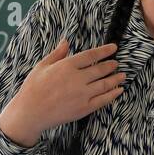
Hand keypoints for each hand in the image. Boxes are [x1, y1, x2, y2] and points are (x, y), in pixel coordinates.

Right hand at [0, 39, 125, 146]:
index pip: (91, 55)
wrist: (30, 113)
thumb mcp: (41, 67)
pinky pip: (103, 100)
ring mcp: (82, 94)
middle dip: (111, 65)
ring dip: (116, 79)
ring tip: (122, 76)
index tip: (113, 48)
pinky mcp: (84, 108)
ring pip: (105, 84)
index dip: (104, 51)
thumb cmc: (33, 88)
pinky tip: (119, 90)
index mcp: (66, 66)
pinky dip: (113, 94)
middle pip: (100, 69)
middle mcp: (77, 79)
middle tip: (116, 63)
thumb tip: (66, 41)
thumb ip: (57, 54)